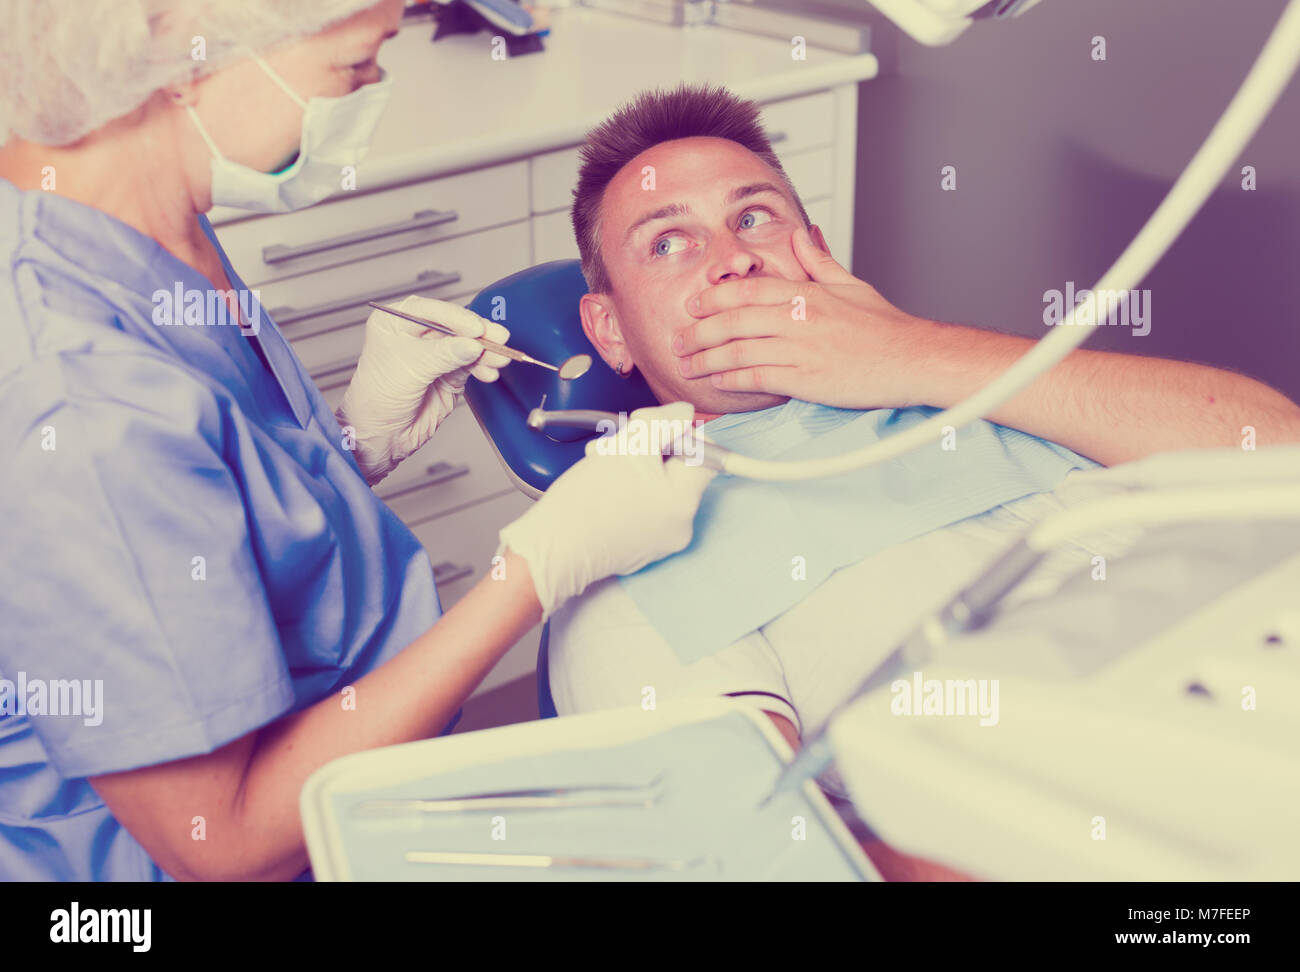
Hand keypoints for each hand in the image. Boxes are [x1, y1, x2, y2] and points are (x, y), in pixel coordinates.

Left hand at [336, 295, 509, 484]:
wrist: (381, 436)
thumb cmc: (377, 398)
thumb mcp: (409, 368)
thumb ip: (443, 354)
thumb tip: (473, 345)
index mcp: (395, 323)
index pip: (431, 310)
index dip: (457, 317)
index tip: (476, 328)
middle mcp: (415, 335)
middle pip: (454, 326)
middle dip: (478, 334)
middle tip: (498, 338)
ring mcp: (434, 356)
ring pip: (467, 346)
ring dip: (486, 352)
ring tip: (499, 359)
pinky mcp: (449, 375)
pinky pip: (471, 365)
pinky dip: (484, 368)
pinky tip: (489, 372)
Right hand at [498, 402, 716, 617]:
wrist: (554, 548)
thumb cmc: (589, 497)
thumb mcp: (630, 444)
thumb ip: (665, 422)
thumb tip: (685, 413)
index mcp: (686, 499)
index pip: (707, 455)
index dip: (682, 435)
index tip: (655, 431)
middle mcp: (682, 525)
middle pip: (680, 471)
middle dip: (651, 451)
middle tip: (617, 446)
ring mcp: (662, 541)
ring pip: (659, 489)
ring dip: (635, 471)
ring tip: (602, 468)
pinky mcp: (642, 550)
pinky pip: (645, 510)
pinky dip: (628, 495)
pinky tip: (602, 493)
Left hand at [673, 226, 930, 408]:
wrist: (913, 360)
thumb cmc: (886, 328)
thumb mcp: (851, 285)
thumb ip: (820, 263)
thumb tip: (801, 235)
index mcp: (808, 294)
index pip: (749, 290)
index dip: (715, 296)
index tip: (694, 303)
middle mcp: (800, 319)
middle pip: (735, 320)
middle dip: (699, 330)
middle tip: (678, 339)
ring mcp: (801, 349)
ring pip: (740, 350)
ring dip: (707, 359)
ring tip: (687, 365)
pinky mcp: (806, 379)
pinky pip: (758, 378)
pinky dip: (732, 380)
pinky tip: (717, 383)